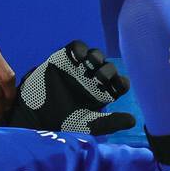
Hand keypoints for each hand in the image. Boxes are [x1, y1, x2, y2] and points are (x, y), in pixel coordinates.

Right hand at [7, 40, 135, 135]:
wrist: (35, 114)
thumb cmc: (62, 121)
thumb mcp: (88, 124)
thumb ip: (110, 122)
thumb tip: (134, 121)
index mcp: (102, 94)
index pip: (120, 83)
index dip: (120, 83)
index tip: (115, 88)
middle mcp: (93, 79)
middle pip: (109, 67)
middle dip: (107, 71)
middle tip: (98, 79)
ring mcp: (79, 68)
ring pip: (95, 55)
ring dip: (96, 58)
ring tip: (90, 65)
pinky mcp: (64, 58)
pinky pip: (76, 46)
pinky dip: (80, 48)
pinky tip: (78, 57)